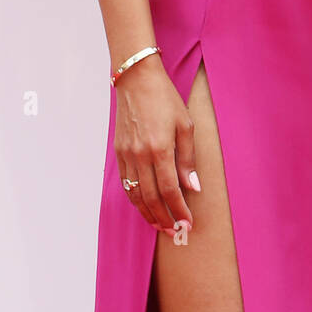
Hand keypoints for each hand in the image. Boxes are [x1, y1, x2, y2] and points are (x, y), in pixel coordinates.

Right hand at [114, 55, 198, 233]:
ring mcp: (126, 155)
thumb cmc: (165, 99)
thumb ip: (188, 159)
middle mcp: (140, 156)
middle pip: (151, 198)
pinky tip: (144, 205)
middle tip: (174, 231)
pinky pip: (126, 183)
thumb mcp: (185, 125)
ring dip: (147, 213)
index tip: (187, 223)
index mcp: (160, 148)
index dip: (178, 210)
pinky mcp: (118, 152)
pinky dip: (135, 198)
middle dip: (163, 218)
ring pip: (135, 194)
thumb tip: (192, 187)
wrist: (137, 81)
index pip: (169, 190)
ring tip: (160, 224)